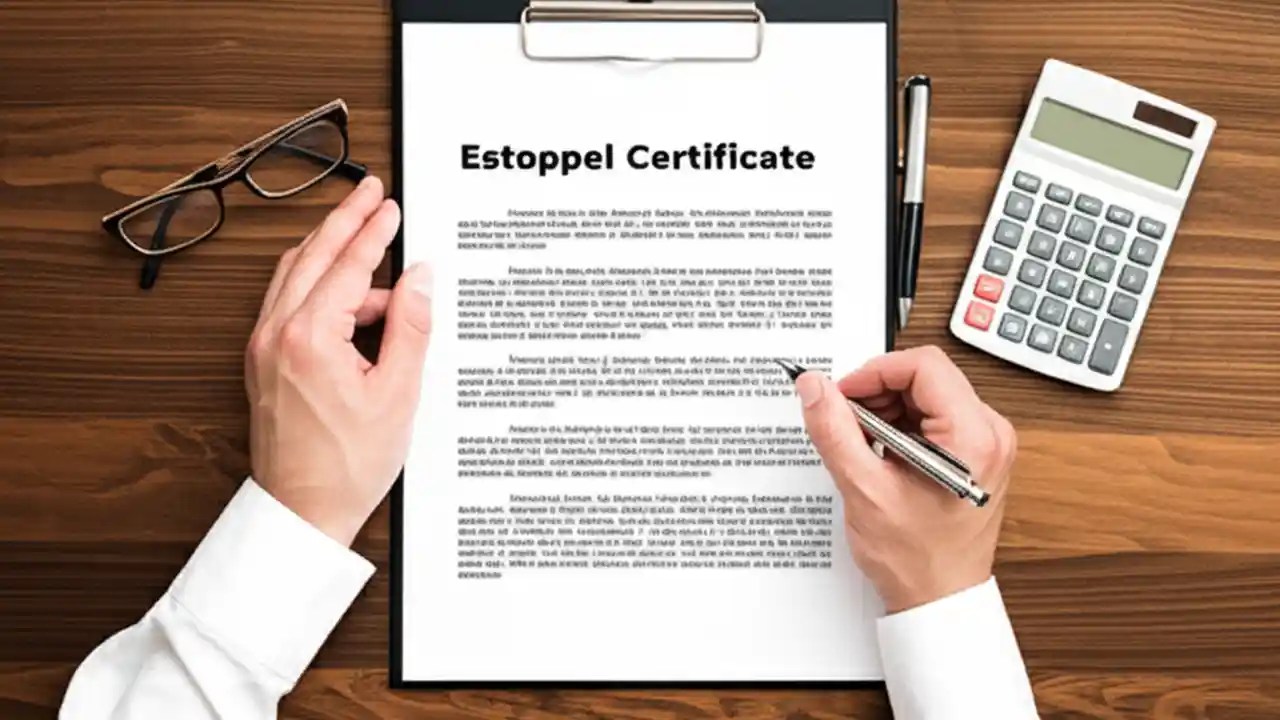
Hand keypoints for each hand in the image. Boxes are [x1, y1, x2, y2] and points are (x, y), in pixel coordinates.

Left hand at [245, 176, 432, 545]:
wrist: (302, 511)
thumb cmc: (346, 466)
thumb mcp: (398, 394)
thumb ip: (411, 327)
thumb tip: (420, 280)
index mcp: (308, 338)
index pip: (346, 265)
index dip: (374, 230)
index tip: (390, 205)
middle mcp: (275, 335)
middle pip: (311, 255)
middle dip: (344, 220)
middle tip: (371, 194)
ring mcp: (262, 347)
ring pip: (294, 275)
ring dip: (329, 251)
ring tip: (370, 244)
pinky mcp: (263, 361)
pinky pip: (288, 302)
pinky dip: (317, 284)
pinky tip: (350, 296)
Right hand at [795, 346, 1015, 612]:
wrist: (940, 597)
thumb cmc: (917, 559)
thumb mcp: (864, 489)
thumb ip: (834, 430)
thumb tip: (814, 388)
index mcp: (974, 437)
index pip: (923, 366)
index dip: (874, 373)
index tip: (844, 394)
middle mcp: (990, 433)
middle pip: (926, 376)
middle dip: (878, 392)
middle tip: (848, 421)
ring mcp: (987, 442)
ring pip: (928, 393)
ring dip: (888, 409)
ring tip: (864, 443)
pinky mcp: (976, 451)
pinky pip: (934, 414)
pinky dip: (901, 424)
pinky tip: (882, 452)